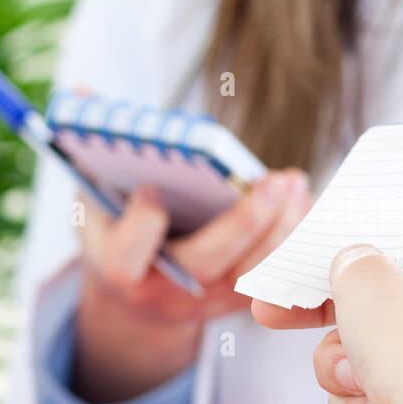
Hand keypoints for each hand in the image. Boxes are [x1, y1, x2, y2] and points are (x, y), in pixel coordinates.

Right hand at [73, 170, 310, 403]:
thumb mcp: (100, 198)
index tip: (152, 189)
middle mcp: (164, 293)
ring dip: (280, 228)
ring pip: (249, 272)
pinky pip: (273, 276)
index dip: (140, 225)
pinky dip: (293, 241)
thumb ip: (101, 159)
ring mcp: (204, 303)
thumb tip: (96, 100)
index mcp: (121, 269)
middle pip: (205, 263)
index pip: (125, 258)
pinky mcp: (238, 301)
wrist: (143, 288)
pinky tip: (306, 205)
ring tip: (295, 184)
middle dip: (243, 221)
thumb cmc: (122, 228)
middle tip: (274, 182)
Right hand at [311, 244, 402, 403]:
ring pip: (360, 387)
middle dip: (338, 356)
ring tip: (373, 403)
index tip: (302, 296)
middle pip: (366, 335)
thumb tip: (353, 266)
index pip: (393, 269)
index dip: (343, 282)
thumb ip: (352, 261)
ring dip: (350, 397)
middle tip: (344, 362)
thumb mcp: (366, 274)